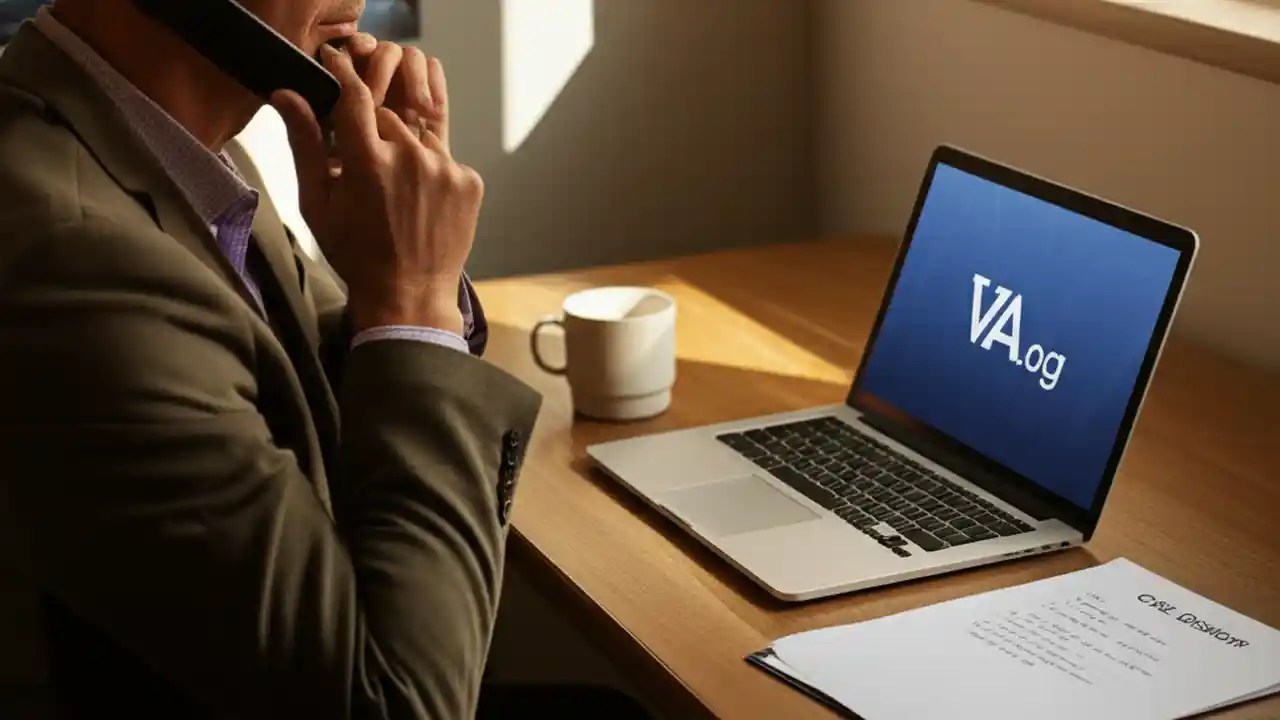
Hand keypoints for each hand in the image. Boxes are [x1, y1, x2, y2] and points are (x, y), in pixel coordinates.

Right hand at [271, 45, 480, 334]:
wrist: (410, 296)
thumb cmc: (356, 254)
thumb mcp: (318, 203)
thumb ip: (305, 144)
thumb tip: (287, 94)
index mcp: (368, 161)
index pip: (355, 95)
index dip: (345, 75)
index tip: (338, 64)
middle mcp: (411, 157)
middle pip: (388, 117)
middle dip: (375, 133)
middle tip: (368, 169)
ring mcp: (446, 169)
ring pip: (418, 136)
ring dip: (405, 152)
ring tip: (396, 193)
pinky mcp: (469, 181)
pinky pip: (445, 159)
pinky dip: (431, 172)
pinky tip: (420, 203)